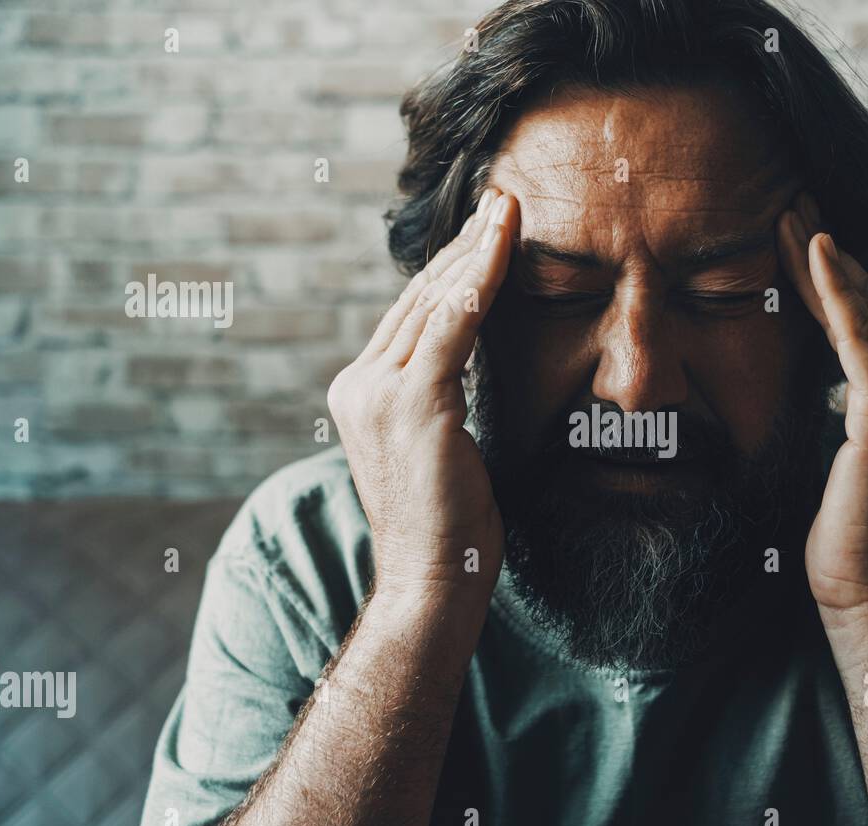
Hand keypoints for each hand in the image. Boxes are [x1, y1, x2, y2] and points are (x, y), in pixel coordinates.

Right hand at [328, 188, 518, 605]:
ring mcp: (378, 391)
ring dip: (476, 248)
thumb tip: (470, 365)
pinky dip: (482, 275)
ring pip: (435, 300)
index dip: (448, 272)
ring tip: (508, 208)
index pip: (410, 318)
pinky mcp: (412, 401)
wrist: (434, 580)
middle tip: (499, 203)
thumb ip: (441, 400)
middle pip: (418, 299)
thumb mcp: (440, 448)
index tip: (483, 235)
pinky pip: (455, 321)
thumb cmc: (450, 528)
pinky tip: (506, 240)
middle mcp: (358, 384)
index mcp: (359, 393)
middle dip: (462, 247)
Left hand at [777, 191, 867, 629]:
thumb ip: (850, 409)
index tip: (804, 239)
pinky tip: (811, 253)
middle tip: (793, 204)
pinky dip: (836, 292)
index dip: (840, 281)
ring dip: (825, 260)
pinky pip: (859, 337)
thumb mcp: (850, 455)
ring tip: (788, 214)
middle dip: (830, 256)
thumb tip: (822, 375)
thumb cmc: (851, 535)